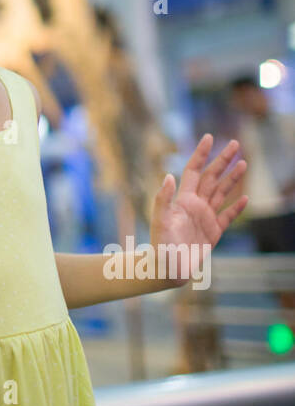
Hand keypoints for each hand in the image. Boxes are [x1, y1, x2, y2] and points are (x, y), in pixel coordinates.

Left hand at [150, 135, 248, 281]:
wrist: (167, 267)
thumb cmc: (160, 244)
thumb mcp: (160, 219)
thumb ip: (163, 198)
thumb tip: (168, 176)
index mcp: (183, 198)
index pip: (194, 170)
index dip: (201, 154)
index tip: (208, 137)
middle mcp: (196, 204)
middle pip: (212, 177)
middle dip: (223, 160)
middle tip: (235, 143)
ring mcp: (206, 217)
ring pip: (222, 192)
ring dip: (233, 178)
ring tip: (244, 163)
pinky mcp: (213, 232)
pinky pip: (227, 216)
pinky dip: (237, 207)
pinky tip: (246, 198)